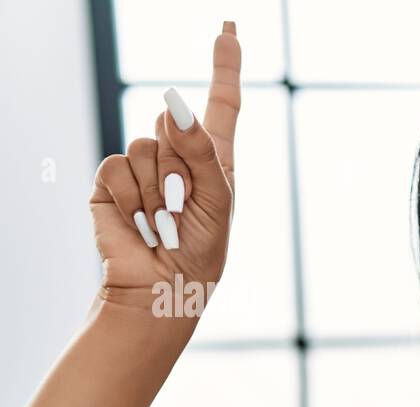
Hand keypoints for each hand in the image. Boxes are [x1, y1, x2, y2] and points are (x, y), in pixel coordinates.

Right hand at [89, 22, 241, 310]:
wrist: (163, 285)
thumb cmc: (201, 248)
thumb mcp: (217, 200)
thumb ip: (201, 151)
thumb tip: (172, 103)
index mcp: (214, 158)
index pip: (221, 102)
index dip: (224, 65)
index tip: (228, 28)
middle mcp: (177, 155)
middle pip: (174, 122)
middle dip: (181, 165)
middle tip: (184, 206)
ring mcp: (142, 165)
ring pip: (146, 145)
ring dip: (159, 188)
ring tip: (165, 219)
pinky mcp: (111, 179)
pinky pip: (118, 166)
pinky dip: (133, 197)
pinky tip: (141, 220)